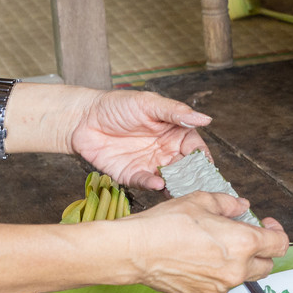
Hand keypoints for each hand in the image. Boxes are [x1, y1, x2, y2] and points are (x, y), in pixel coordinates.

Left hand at [66, 89, 212, 188]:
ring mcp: (150, 165)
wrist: (84, 118)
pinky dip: (152, 185)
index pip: (195, 148)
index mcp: (175, 133)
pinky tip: (158, 184)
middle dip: (192, 177)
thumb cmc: (118, 105)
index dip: (203, 157)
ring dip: (174, 185)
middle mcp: (166, 152)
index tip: (208, 165)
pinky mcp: (132, 176)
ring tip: (178, 188)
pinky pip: (145, 183)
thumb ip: (176, 112)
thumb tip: (205, 119)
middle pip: (185, 168)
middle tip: (197, 184)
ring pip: (168, 180)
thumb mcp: (149, 104)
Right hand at [116, 192, 288, 292]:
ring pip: (241, 278)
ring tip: (214, 247)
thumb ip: (228, 204)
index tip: (267, 225)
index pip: (280, 245)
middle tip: (244, 237)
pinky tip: (198, 260)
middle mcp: (236, 269)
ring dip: (236, 264)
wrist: (135, 251)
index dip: (276, 233)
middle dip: (260, 252)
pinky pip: (219, 286)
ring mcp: (219, 287)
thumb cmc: (166, 224)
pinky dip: (216, 275)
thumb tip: (241, 206)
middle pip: (265, 266)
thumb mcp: (201, 201)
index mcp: (243, 243)